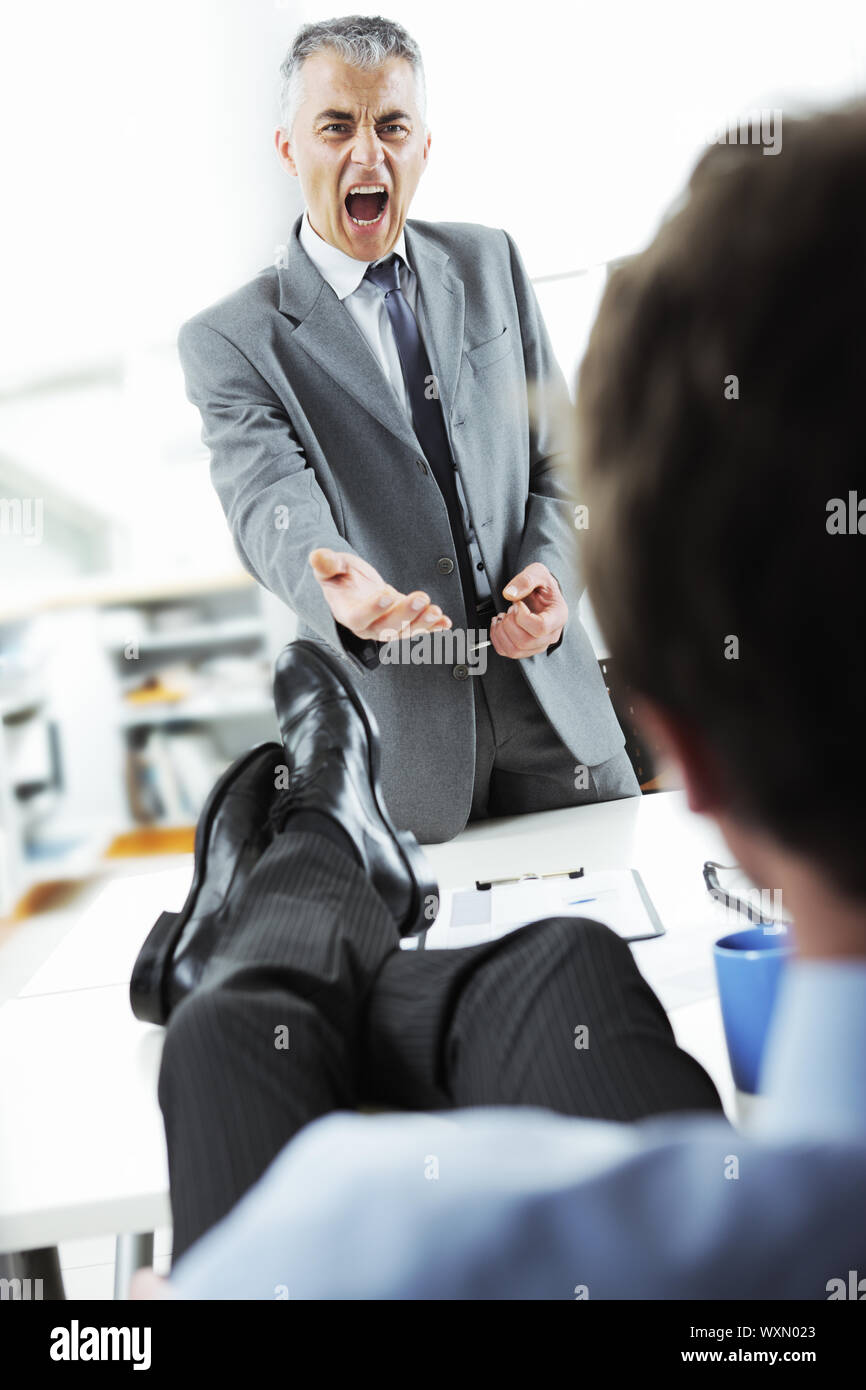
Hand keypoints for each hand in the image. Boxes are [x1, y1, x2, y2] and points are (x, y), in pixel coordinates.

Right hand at [309, 548, 451, 640]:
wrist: (356, 589)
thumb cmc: (342, 579)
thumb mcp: (333, 567)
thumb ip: (327, 564)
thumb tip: (318, 556)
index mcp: (348, 612)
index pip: (358, 617)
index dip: (372, 609)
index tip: (386, 595)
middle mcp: (368, 626)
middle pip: (387, 628)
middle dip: (406, 615)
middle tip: (421, 598)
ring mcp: (387, 627)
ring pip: (405, 632)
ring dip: (423, 623)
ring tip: (437, 612)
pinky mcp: (403, 624)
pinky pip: (419, 630)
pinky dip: (434, 628)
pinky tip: (446, 622)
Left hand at [490, 562, 566, 658]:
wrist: (541, 593)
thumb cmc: (543, 586)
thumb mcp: (538, 572)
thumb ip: (526, 580)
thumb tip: (510, 594)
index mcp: (558, 616)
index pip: (540, 627)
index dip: (522, 616)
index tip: (517, 603)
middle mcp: (550, 635)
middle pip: (525, 641)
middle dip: (509, 623)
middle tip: (509, 609)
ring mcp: (538, 644)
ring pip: (515, 650)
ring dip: (501, 632)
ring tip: (503, 616)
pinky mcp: (526, 649)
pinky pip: (507, 652)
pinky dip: (496, 638)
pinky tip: (498, 624)